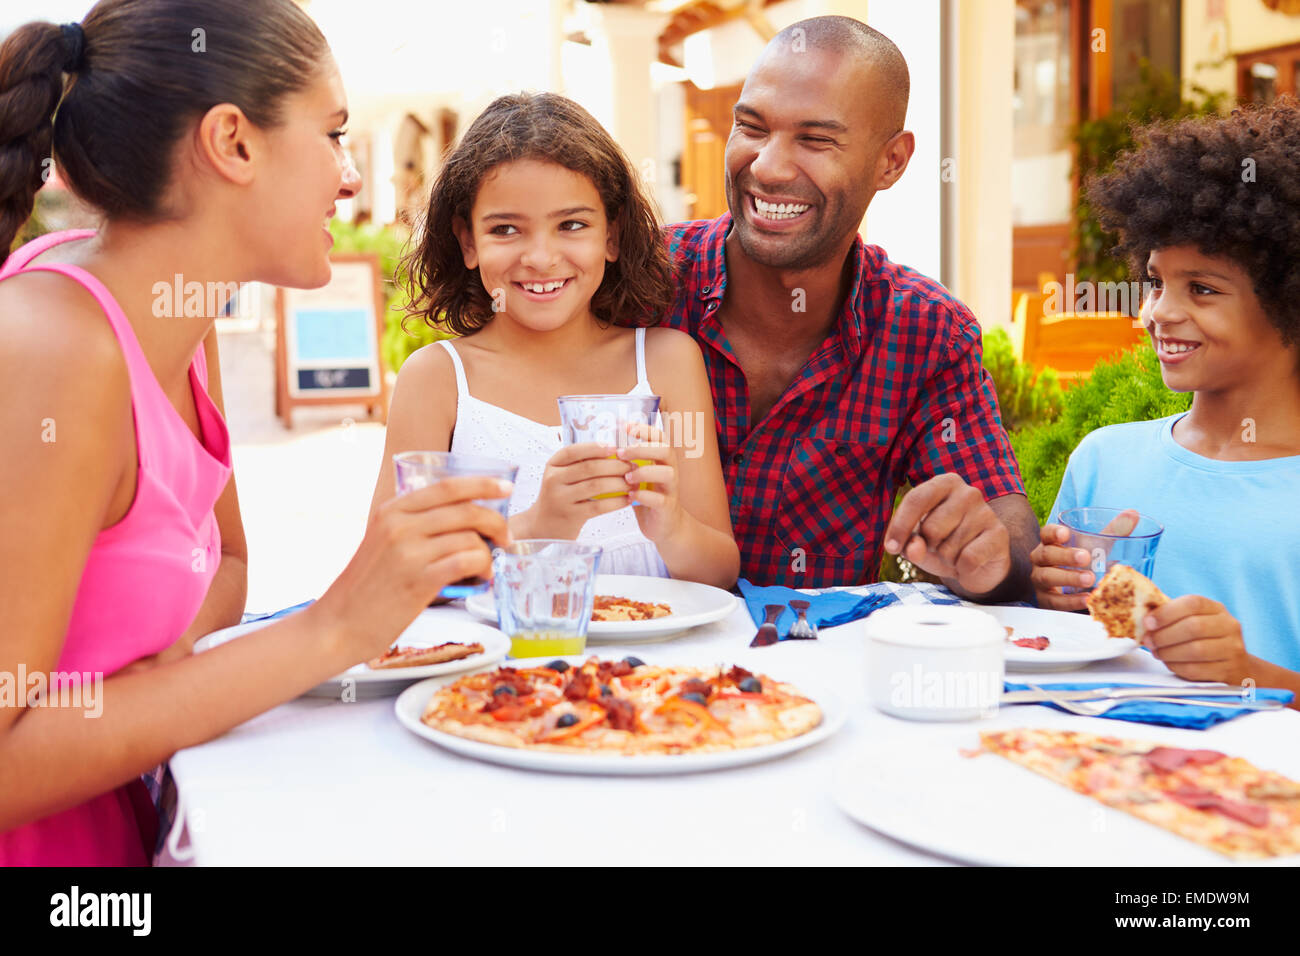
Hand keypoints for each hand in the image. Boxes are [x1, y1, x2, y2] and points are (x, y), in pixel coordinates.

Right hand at [316, 476, 510, 659]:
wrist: (337, 625)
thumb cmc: (365, 590)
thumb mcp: (382, 543)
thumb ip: (414, 527)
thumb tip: (464, 524)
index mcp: (391, 511)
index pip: (447, 486)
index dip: (482, 484)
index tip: (505, 487)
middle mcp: (400, 525)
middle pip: (466, 510)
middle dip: (496, 522)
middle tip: (506, 538)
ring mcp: (409, 552)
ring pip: (470, 538)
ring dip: (488, 554)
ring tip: (485, 570)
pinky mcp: (419, 580)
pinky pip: (467, 561)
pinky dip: (483, 569)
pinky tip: (481, 579)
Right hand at [515, 442, 633, 538]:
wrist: (544, 525)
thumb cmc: (560, 496)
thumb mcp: (562, 476)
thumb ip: (581, 463)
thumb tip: (615, 451)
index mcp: (553, 465)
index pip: (573, 451)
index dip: (595, 448)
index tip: (615, 447)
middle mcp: (554, 480)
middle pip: (589, 467)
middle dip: (615, 465)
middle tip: (632, 467)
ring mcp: (561, 499)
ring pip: (596, 486)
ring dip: (619, 483)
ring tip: (633, 483)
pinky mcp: (571, 516)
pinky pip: (599, 506)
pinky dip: (616, 502)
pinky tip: (627, 499)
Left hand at [619, 423, 682, 542]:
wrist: (663, 525)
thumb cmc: (647, 495)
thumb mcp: (638, 473)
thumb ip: (627, 460)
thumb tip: (605, 441)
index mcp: (662, 458)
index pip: (658, 436)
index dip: (643, 428)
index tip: (624, 427)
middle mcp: (670, 469)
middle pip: (665, 449)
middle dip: (642, 448)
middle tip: (620, 453)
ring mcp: (671, 489)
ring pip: (667, 473)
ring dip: (644, 472)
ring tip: (627, 477)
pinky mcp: (667, 507)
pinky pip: (660, 499)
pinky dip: (644, 496)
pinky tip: (630, 495)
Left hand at [884, 474, 1009, 596]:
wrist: (979, 566)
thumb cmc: (941, 546)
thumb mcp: (918, 545)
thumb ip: (909, 545)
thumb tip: (914, 548)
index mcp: (944, 484)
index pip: (916, 499)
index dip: (900, 526)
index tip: (891, 548)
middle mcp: (968, 492)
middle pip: (931, 527)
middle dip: (929, 546)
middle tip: (940, 547)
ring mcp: (986, 512)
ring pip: (949, 547)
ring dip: (947, 558)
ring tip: (956, 553)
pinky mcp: (999, 534)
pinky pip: (968, 559)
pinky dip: (963, 568)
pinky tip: (970, 562)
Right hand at [1030, 509, 1138, 610]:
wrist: (1077, 589)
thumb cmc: (1086, 562)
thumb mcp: (1099, 546)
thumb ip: (1114, 530)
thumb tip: (1133, 513)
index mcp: (1051, 542)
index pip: (1046, 533)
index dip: (1053, 533)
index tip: (1066, 533)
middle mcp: (1041, 560)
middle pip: (1046, 554)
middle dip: (1066, 556)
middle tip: (1086, 557)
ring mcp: (1040, 580)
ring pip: (1047, 577)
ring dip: (1068, 578)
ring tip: (1090, 579)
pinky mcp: (1045, 600)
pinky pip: (1053, 601)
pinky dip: (1069, 601)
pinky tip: (1086, 599)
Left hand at [1143, 594, 1249, 684]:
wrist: (1236, 665)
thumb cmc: (1205, 639)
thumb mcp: (1194, 620)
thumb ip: (1172, 616)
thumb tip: (1144, 619)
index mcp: (1216, 609)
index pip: (1192, 603)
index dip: (1166, 612)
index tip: (1148, 622)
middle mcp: (1229, 626)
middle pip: (1193, 627)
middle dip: (1164, 635)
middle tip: (1149, 641)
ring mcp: (1232, 649)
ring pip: (1195, 650)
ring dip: (1168, 652)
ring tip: (1157, 652)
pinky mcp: (1228, 670)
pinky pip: (1196, 669)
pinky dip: (1176, 667)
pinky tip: (1169, 663)